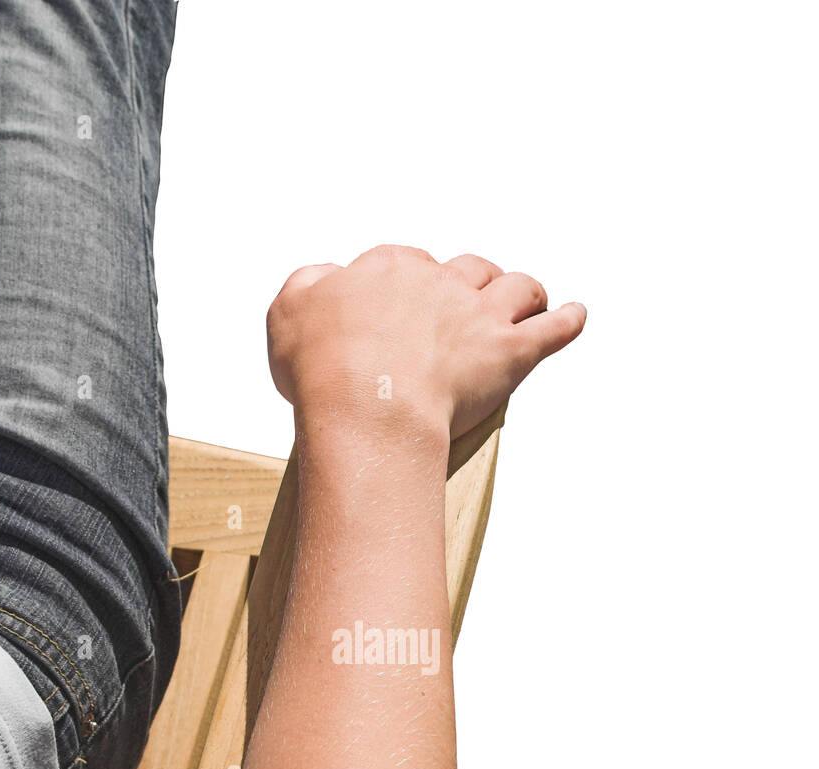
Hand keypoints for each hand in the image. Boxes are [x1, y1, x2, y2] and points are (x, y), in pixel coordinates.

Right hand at [267, 244, 585, 441]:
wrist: (368, 407)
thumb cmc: (323, 369)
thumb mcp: (289, 311)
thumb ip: (309, 285)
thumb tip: (325, 277)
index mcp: (387, 271)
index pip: (403, 265)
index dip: (405, 286)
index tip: (401, 306)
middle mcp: (438, 283)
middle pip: (465, 270)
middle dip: (469, 282)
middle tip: (470, 301)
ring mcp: (478, 317)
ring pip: (515, 288)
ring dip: (524, 292)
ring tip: (529, 300)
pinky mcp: (509, 353)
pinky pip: (551, 329)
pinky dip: (567, 321)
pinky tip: (575, 316)